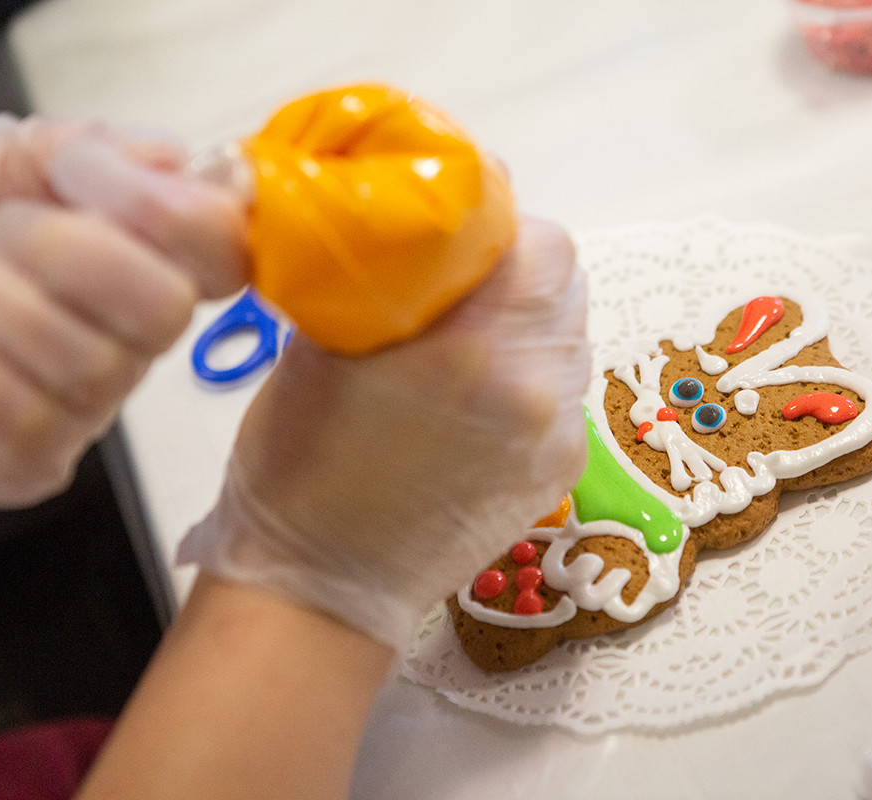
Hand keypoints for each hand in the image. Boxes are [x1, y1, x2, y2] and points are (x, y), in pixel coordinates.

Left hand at [0, 114, 248, 507]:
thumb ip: (82, 150)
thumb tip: (179, 160)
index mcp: (139, 261)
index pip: (224, 248)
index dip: (169, 209)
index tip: (88, 175)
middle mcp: (128, 340)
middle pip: (164, 306)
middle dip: (65, 247)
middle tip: (7, 234)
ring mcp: (85, 407)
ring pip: (87, 359)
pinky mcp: (32, 465)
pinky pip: (18, 410)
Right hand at [178, 216, 590, 647]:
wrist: (324, 585)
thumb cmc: (301, 467)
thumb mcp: (323, 346)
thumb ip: (386, 279)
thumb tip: (414, 232)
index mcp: (472, 343)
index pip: (542, 242)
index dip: (504, 229)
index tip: (465, 236)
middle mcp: (533, 384)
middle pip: (565, 286)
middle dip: (519, 273)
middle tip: (466, 287)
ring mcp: (556, 432)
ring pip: (570, 339)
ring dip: (531, 326)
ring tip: (472, 350)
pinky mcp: (563, 471)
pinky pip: (564, 396)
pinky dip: (533, 383)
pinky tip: (482, 406)